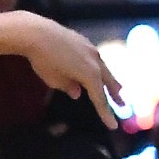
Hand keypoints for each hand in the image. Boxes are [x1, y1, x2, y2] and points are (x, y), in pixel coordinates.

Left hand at [14, 14, 123, 128]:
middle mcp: (96, 61)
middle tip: (122, 105)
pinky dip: (99, 68)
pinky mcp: (84, 42)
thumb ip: (68, 88)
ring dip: (110, 80)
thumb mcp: (54, 80)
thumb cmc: (43, 60)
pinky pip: (95, 59)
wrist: (36, 33)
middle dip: (114, 94)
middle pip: (108, 82)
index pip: (100, 99)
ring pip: (104, 68)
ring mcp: (91, 49)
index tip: (113, 126)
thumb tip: (78, 92)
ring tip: (117, 89)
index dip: (106, 113)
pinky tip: (96, 71)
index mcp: (91, 75)